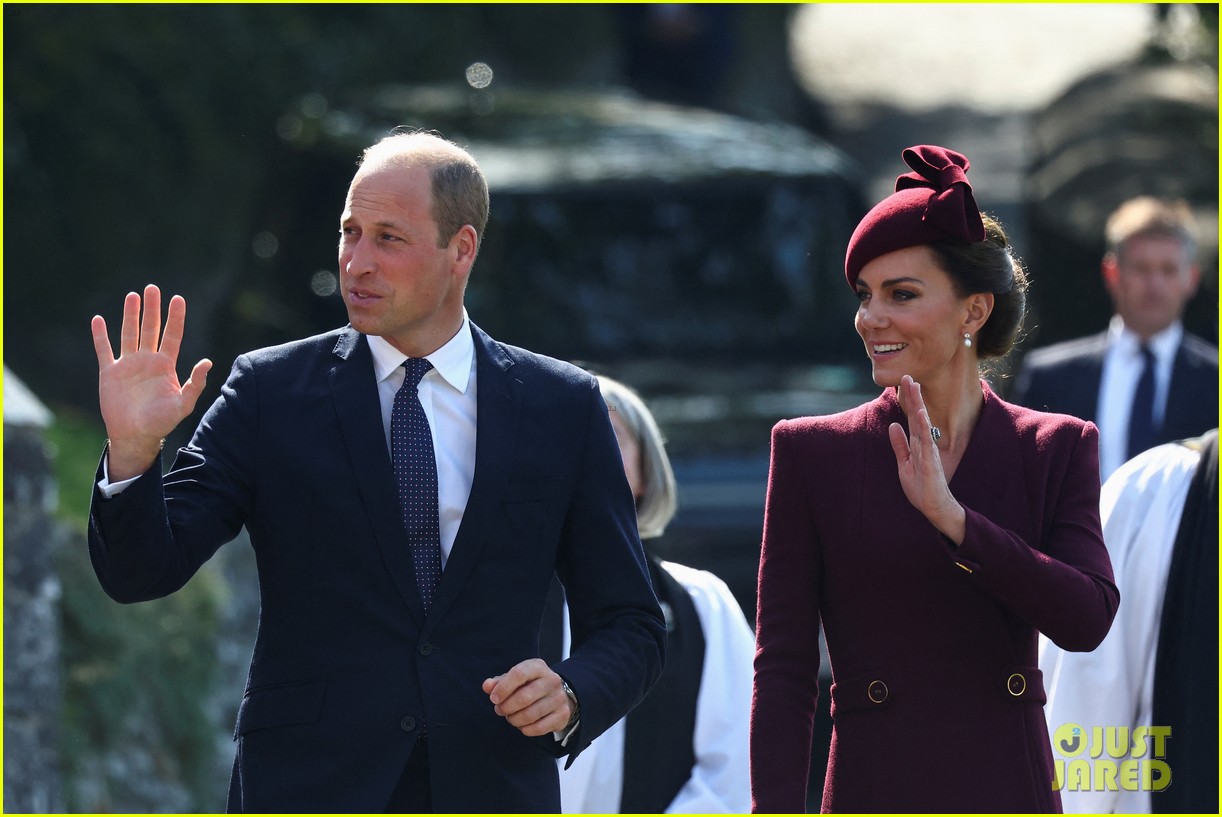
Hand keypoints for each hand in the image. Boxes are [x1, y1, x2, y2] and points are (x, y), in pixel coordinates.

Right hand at [91, 284, 211, 479]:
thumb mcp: (184, 404)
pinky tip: (98, 319)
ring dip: (130, 315)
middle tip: (153, 288)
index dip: (175, 318)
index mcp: (166, 365)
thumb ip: (195, 383)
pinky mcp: (110, 372)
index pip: (172, 335)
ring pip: (129, 334)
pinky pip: (104, 350)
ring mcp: (128, 365)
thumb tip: (208, 362)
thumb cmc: (162, 421)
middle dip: (152, 309)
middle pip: (150, 329)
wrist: (136, 435)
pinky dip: (100, 335)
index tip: (178, 299)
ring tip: (133, 296)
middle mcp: (148, 361)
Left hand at [482, 658, 573, 737]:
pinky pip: (539, 728)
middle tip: (500, 710)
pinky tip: (522, 725)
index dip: (503, 688)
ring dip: (514, 720)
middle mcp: (552, 680)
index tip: (493, 699)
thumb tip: (487, 686)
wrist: (558, 694)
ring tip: (511, 717)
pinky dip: (525, 729)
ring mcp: (559, 698)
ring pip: (530, 715)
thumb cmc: (530, 685)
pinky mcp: (562, 715)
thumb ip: (499, 682)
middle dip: (506, 707)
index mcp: (538, 667)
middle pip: (524, 697)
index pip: (519, 674)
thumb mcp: (515, 679)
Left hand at [888, 375, 965, 543]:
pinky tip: (921, 414)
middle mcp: (924, 443)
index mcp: (917, 443)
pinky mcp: (930, 461)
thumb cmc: (921, 486)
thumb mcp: (905, 463)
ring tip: (914, 387)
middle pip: (917, 415)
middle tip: (908, 376)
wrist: (933, 506)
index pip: (912, 417)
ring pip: (922, 423)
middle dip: (913, 396)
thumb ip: (900, 445)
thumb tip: (894, 425)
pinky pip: (926, 440)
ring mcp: (928, 450)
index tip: (904, 382)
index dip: (908, 400)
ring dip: (918, 405)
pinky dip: (924, 426)